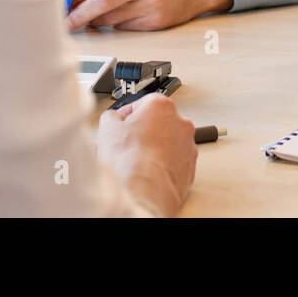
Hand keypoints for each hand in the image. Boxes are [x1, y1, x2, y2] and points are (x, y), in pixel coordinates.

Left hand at [66, 0, 232, 31]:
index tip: (60, 1)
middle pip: (102, 0)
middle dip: (78, 14)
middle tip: (65, 23)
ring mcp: (152, 3)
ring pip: (111, 18)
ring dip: (95, 21)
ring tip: (91, 18)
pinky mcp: (156, 22)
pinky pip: (124, 27)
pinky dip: (114, 25)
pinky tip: (118, 19)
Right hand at [96, 94, 196, 216]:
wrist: (144, 192)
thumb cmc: (130, 161)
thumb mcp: (107, 126)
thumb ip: (112, 116)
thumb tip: (114, 120)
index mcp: (162, 105)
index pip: (140, 104)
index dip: (125, 117)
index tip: (119, 126)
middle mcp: (181, 123)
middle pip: (155, 124)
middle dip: (139, 133)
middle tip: (123, 145)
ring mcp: (188, 146)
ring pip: (165, 144)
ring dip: (150, 150)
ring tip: (131, 163)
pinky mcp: (189, 168)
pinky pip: (172, 162)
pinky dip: (160, 166)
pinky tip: (144, 173)